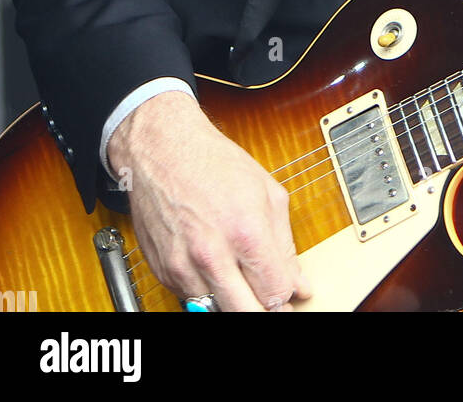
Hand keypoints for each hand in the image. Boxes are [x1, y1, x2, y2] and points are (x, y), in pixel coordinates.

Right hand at [107, 92, 311, 311]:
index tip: (287, 292)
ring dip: (233, 301)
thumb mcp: (265, 192)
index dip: (286, 295)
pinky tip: (214, 268)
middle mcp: (212, 255)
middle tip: (268, 300)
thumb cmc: (213, 162)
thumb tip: (299, 284)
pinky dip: (207, 291)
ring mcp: (184, 266)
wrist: (163, 149)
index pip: (275, 292)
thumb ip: (285, 245)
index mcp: (245, 232)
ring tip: (240, 280)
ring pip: (217, 311)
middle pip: (247, 312)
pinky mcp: (164, 271)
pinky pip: (192, 298)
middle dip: (262, 309)